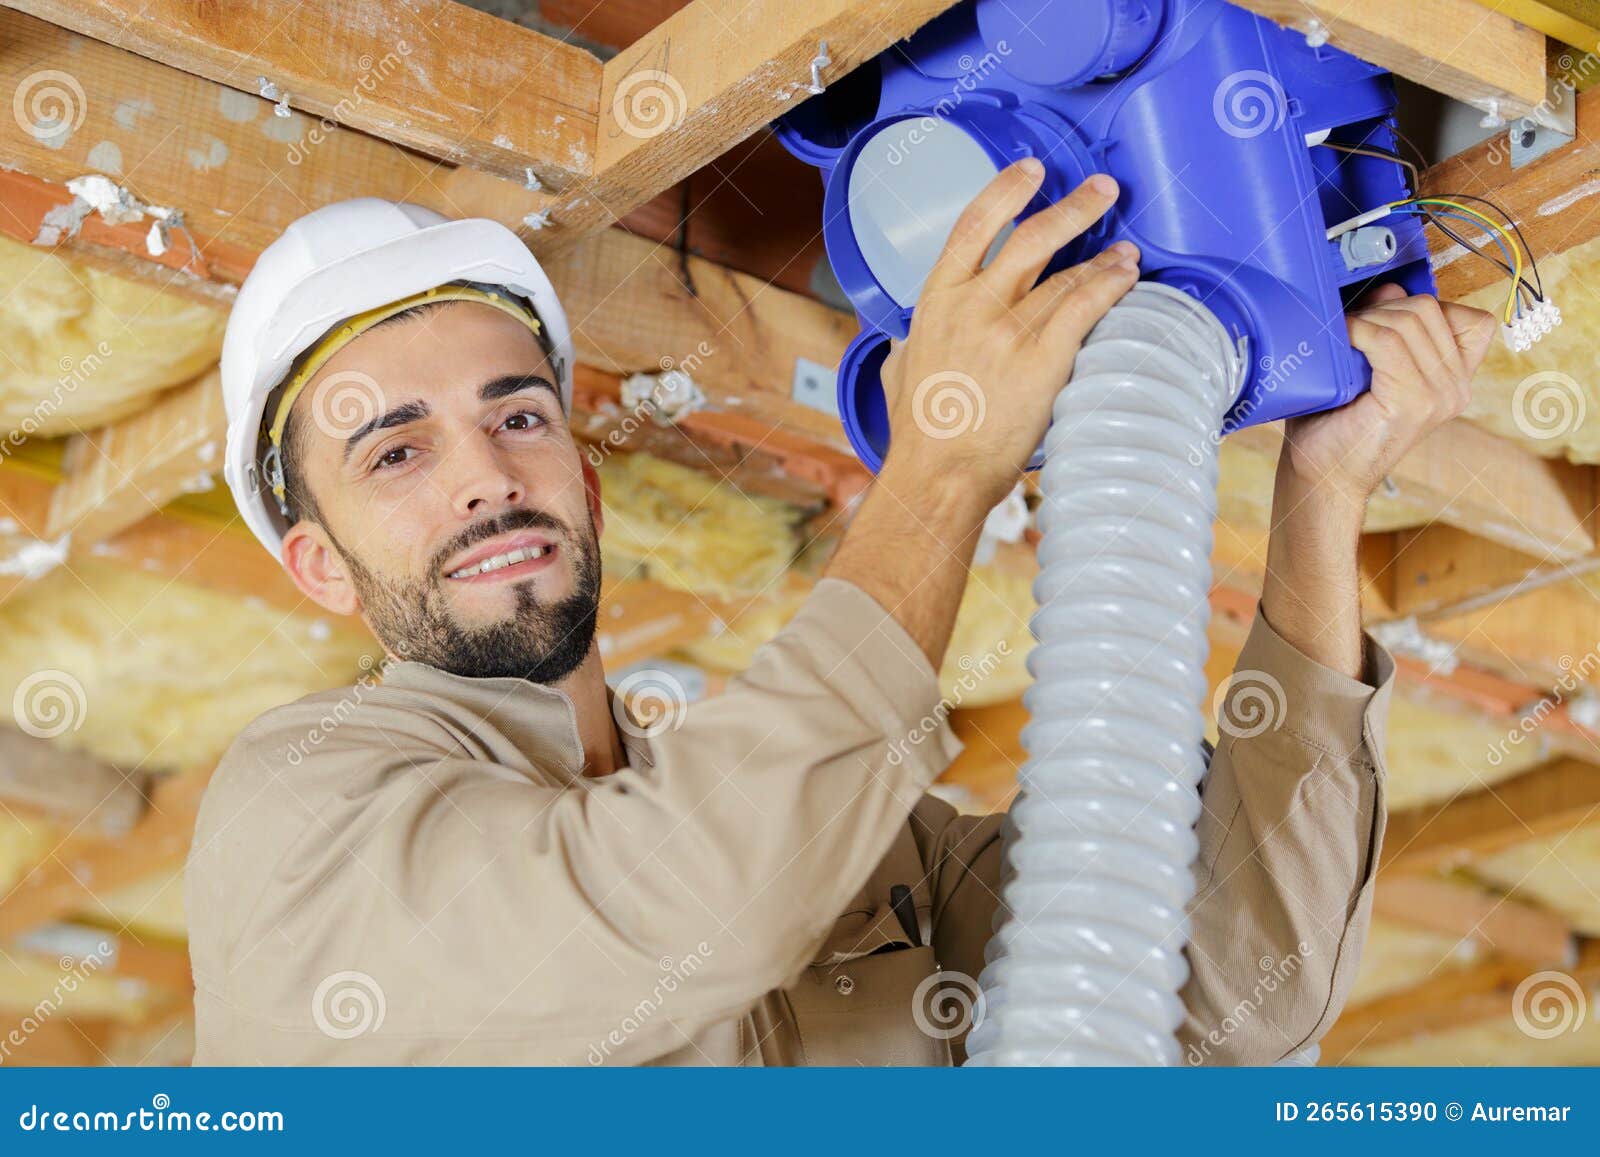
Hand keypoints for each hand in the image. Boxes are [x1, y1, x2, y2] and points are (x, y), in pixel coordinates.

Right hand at [878, 159, 1139, 514]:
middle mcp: (973, 305)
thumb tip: (901, 342)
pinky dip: (1110, 286)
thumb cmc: (918, 432)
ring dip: (1103, 257)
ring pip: (1066, 275)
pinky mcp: (1043, 360)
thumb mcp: (897, 374)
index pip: (973, 226)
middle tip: (1103, 190)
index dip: (1006, 190)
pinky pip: (1085, 308)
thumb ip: (906, 346)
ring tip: (1126, 251)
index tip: (1032, 169)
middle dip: (1074, 207)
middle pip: (1030, 237)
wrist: (939, 472)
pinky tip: (1127, 276)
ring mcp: (1009, 331)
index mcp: (936, 301)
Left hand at [1261, 286, 1495, 678]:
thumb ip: (1387, 327)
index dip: (1425, 308)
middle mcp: (1456, 388)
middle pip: (1431, 308)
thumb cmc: (1336, 421)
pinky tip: (1343, 345)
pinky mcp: (1411, 402)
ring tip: (1344, 344)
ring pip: (1410, 319)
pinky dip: (1360, 332)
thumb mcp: (1369, 365)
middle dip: (1384, 310)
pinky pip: (1390, 341)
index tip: (1384, 321)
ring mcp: (1439, 397)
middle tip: (1350, 334)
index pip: (1471, 318)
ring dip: (1368, 320)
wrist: (1320, 474)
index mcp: (1455, 379)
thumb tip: (1390, 289)